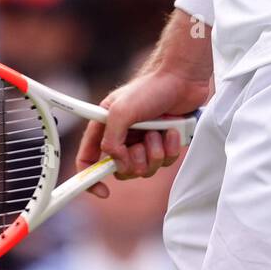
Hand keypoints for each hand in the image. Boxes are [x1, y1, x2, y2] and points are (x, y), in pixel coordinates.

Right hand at [74, 67, 209, 197]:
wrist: (182, 78)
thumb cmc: (150, 87)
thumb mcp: (121, 110)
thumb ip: (111, 138)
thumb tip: (115, 160)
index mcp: (105, 127)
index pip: (88, 158)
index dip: (90, 178)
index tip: (103, 191)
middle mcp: (123, 136)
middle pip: (121, 170)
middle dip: (134, 161)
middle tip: (142, 145)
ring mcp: (144, 140)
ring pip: (145, 169)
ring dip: (154, 153)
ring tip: (159, 132)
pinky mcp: (164, 142)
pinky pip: (165, 162)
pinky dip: (170, 149)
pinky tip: (172, 131)